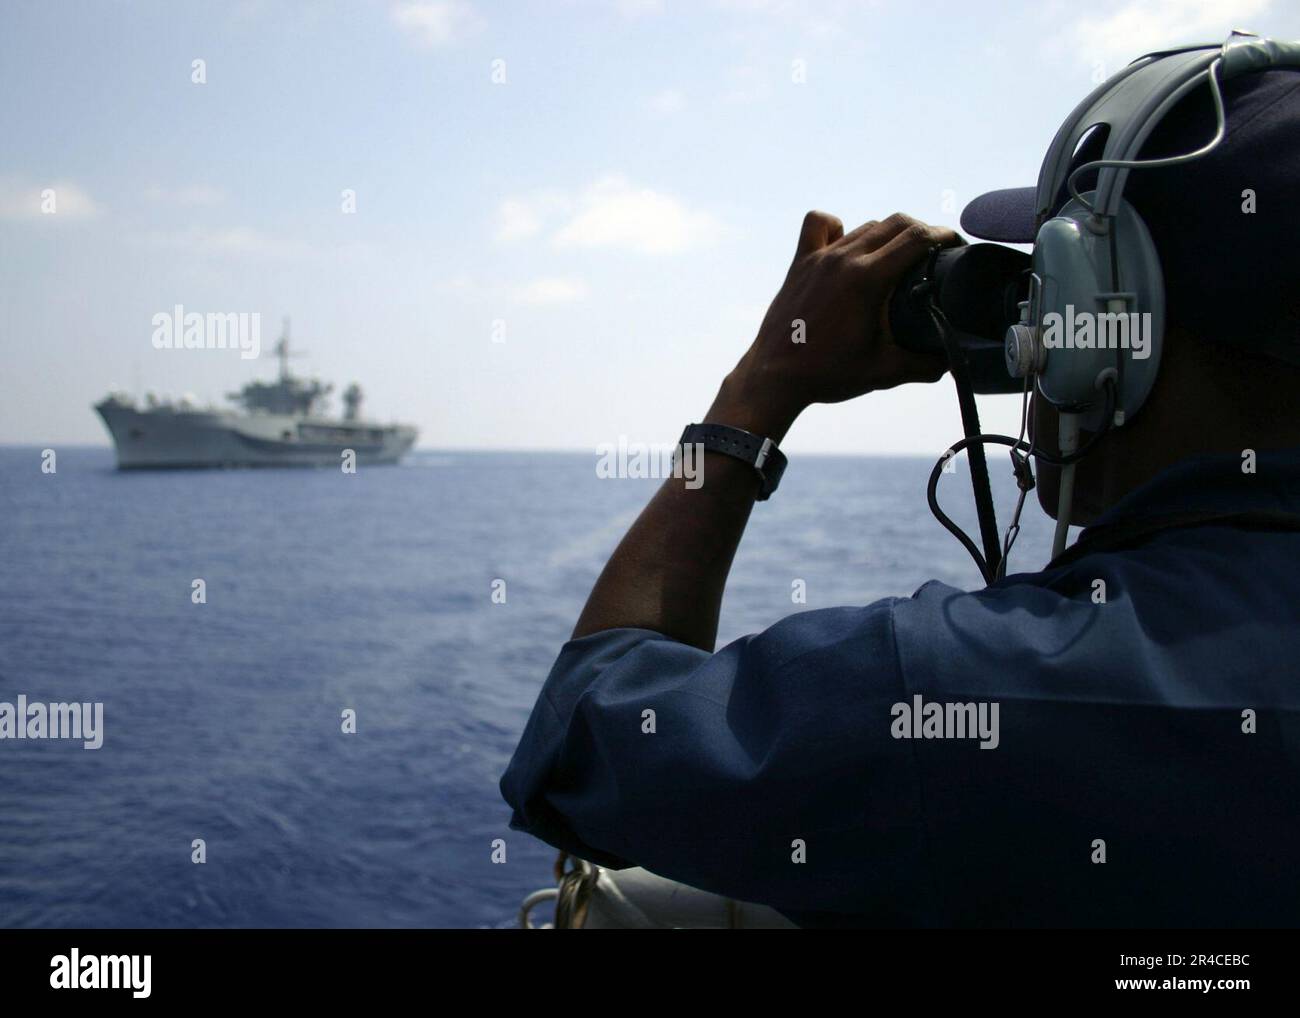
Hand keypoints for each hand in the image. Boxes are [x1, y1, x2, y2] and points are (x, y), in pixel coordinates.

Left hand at [715, 211, 960, 437]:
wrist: (775, 377)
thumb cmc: (827, 375)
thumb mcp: (884, 372)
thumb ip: (925, 365)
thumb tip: (953, 360)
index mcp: (867, 280)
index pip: (918, 237)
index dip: (944, 236)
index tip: (954, 247)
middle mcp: (844, 259)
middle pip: (897, 223)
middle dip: (923, 232)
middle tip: (934, 254)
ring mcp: (820, 257)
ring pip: (866, 226)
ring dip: (889, 234)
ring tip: (900, 256)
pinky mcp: (800, 262)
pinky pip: (818, 224)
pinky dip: (837, 226)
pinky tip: (847, 245)